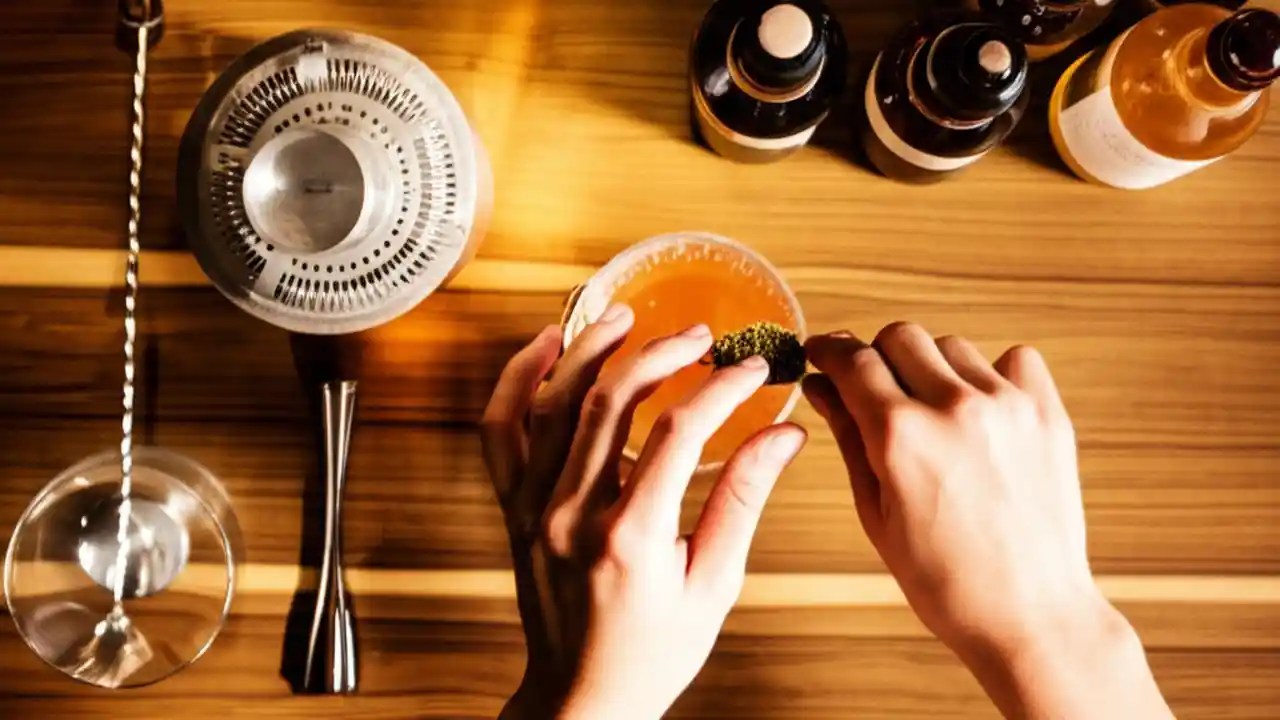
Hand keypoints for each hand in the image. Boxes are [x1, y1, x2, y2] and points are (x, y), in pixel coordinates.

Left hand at [482, 306, 806, 719]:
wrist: (581, 697)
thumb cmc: (651, 652)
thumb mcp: (713, 584)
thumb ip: (742, 501)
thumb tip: (782, 437)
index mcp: (630, 539)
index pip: (677, 433)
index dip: (719, 389)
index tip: (750, 369)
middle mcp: (571, 516)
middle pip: (607, 403)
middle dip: (659, 354)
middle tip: (697, 335)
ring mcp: (533, 508)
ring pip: (550, 404)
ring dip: (588, 349)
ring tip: (625, 317)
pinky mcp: (513, 508)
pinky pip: (500, 430)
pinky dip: (518, 380)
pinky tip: (547, 346)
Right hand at [803, 323, 1171, 719]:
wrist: (1030, 615)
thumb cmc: (945, 580)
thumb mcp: (876, 512)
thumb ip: (848, 436)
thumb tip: (820, 386)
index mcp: (901, 436)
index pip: (853, 361)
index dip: (829, 352)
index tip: (821, 353)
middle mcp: (954, 408)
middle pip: (901, 336)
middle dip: (878, 357)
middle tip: (876, 391)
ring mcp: (1007, 407)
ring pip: (952, 346)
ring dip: (932, 369)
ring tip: (934, 416)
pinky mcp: (1048, 414)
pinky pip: (1014, 359)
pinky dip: (992, 375)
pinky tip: (981, 413)